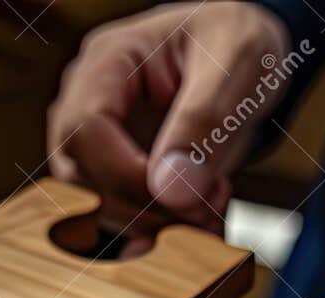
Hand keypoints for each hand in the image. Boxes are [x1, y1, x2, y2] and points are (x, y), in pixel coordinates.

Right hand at [48, 2, 290, 238]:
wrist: (243, 56)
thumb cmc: (238, 42)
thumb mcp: (238, 64)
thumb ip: (204, 121)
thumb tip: (169, 189)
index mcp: (107, 60)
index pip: (83, 130)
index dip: (125, 176)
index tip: (180, 196)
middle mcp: (87, 100)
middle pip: (81, 174)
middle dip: (145, 206)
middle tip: (206, 209)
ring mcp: (96, 140)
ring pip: (97, 203)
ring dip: (156, 222)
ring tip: (211, 202)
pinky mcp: (115, 172)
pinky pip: (121, 215)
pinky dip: (161, 228)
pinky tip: (199, 216)